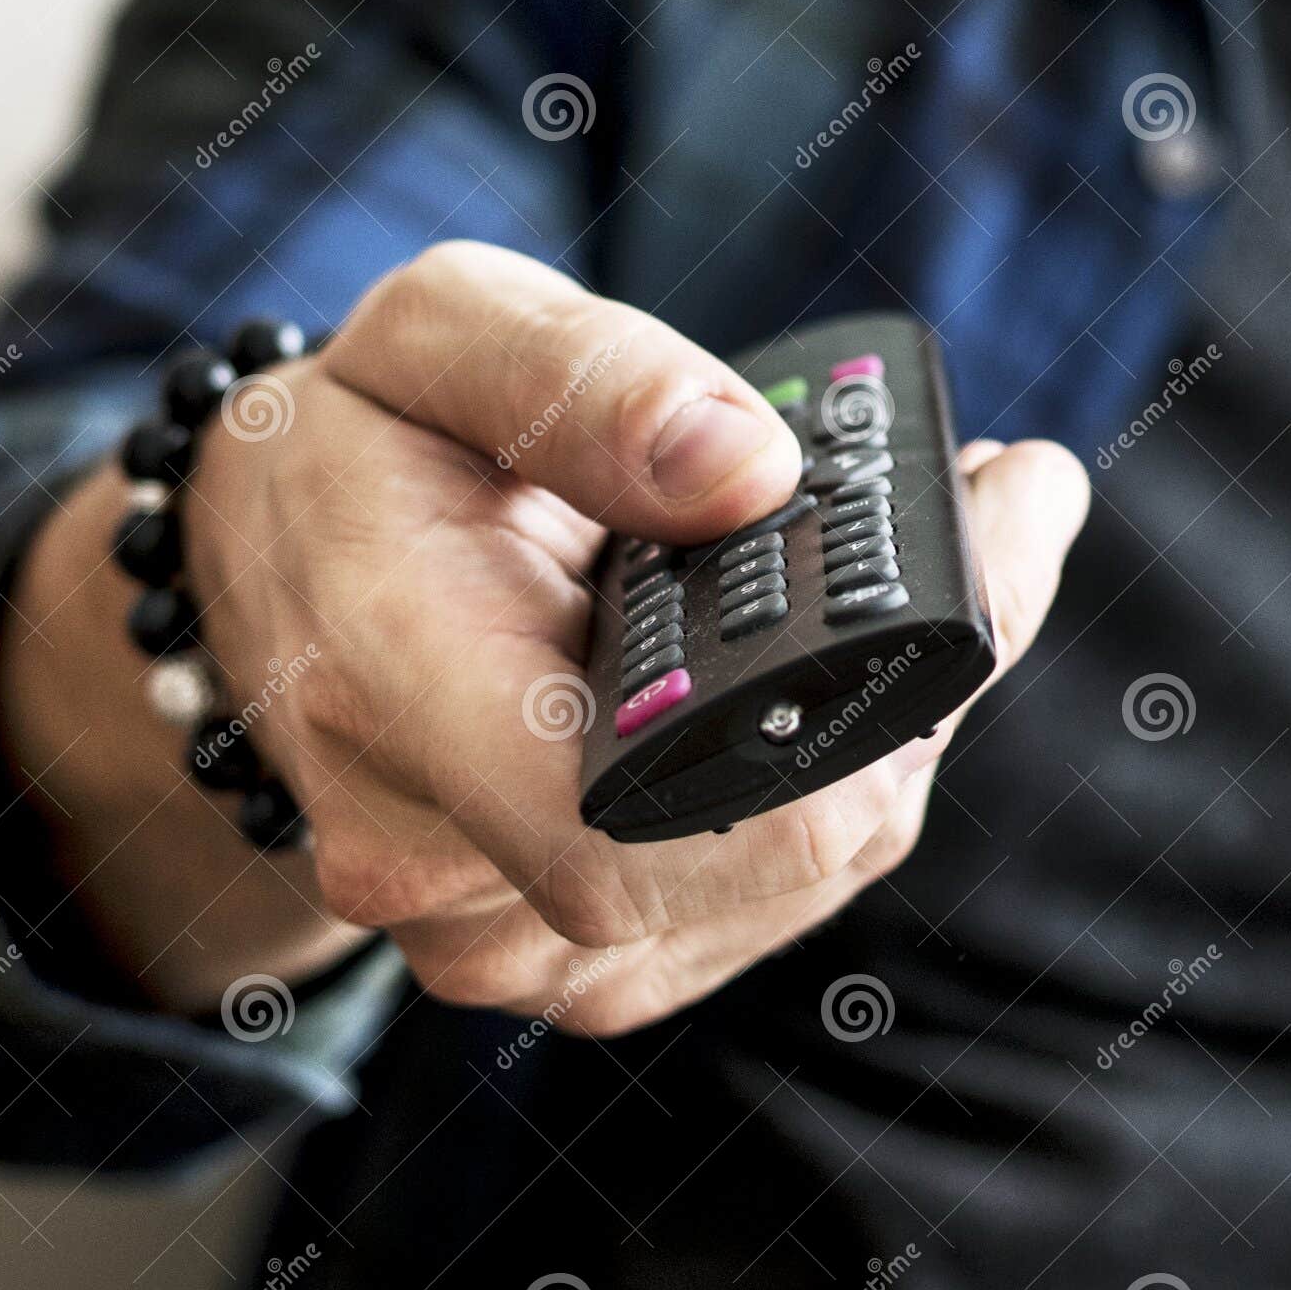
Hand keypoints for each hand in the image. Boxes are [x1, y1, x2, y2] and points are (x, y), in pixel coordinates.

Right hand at [3, 242, 1087, 1030]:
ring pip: (791, 881)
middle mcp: (440, 861)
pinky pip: (764, 897)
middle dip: (920, 696)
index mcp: (392, 688)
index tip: (978, 546)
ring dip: (901, 735)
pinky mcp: (575, 951)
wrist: (284, 578)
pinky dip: (845, 786)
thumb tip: (748, 469)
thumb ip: (578, 381)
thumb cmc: (362, 448)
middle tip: (1006, 526)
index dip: (829, 734)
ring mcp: (508, 936)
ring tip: (949, 580)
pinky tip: (863, 678)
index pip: (618, 813)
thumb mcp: (438, 338)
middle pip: (761, 848)